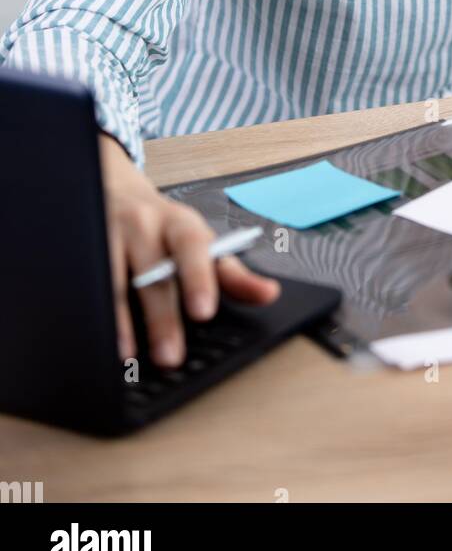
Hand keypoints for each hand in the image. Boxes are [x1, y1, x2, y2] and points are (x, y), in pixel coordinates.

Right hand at [99, 133, 279, 366]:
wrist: (119, 194)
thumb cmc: (167, 229)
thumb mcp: (203, 244)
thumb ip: (234, 274)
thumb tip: (269, 294)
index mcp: (180, 223)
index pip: (191, 246)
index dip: (198, 278)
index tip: (203, 312)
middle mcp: (144, 224)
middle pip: (153, 273)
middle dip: (161, 317)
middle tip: (170, 355)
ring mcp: (109, 233)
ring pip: (113, 278)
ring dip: (120, 320)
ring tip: (127, 354)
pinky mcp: (83, 246)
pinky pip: (86, 281)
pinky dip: (91, 309)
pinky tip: (95, 333)